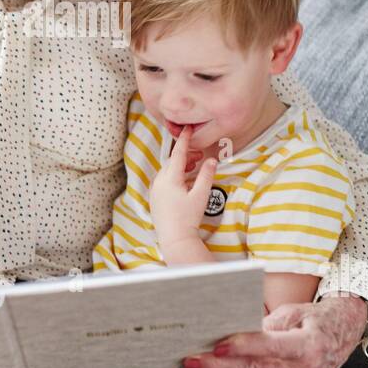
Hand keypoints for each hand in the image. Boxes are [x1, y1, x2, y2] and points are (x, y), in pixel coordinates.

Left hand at [149, 124, 217, 248]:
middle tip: (199, 155)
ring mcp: (155, 190)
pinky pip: (163, 181)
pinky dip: (173, 176)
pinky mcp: (154, 199)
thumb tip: (212, 160)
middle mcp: (159, 182)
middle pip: (172, 162)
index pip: (178, 153)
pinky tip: (184, 182)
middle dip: (185, 155)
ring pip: (167, 171)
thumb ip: (206, 176)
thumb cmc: (188, 218)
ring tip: (193, 167)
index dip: (184, 140)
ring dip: (179, 166)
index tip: (187, 129)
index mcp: (170, 178)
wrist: (174, 238)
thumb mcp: (201, 196)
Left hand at [181, 292, 367, 367]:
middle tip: (190, 360)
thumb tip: (230, 333)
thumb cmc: (312, 318)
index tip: (216, 345)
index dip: (242, 347)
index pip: (270, 347)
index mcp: (309, 344)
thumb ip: (267, 325)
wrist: (342, 336)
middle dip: (218, 366)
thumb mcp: (293, 312)